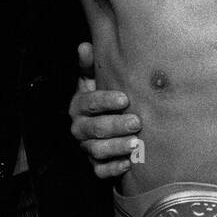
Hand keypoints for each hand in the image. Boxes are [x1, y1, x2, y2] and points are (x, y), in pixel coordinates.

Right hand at [68, 42, 141, 178]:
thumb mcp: (96, 79)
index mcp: (79, 105)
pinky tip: (129, 164)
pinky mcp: (95, 164)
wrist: (105, 125)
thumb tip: (84, 45)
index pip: (88, 102)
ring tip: (136, 144)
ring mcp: (86, 147)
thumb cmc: (104, 97)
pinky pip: (100, 170)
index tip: (124, 98)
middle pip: (94, 128)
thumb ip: (91, 64)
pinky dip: (114, 169)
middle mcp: (79, 127)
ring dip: (117, 148)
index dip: (105, 100)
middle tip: (137, 122)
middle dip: (116, 125)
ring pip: (97, 151)